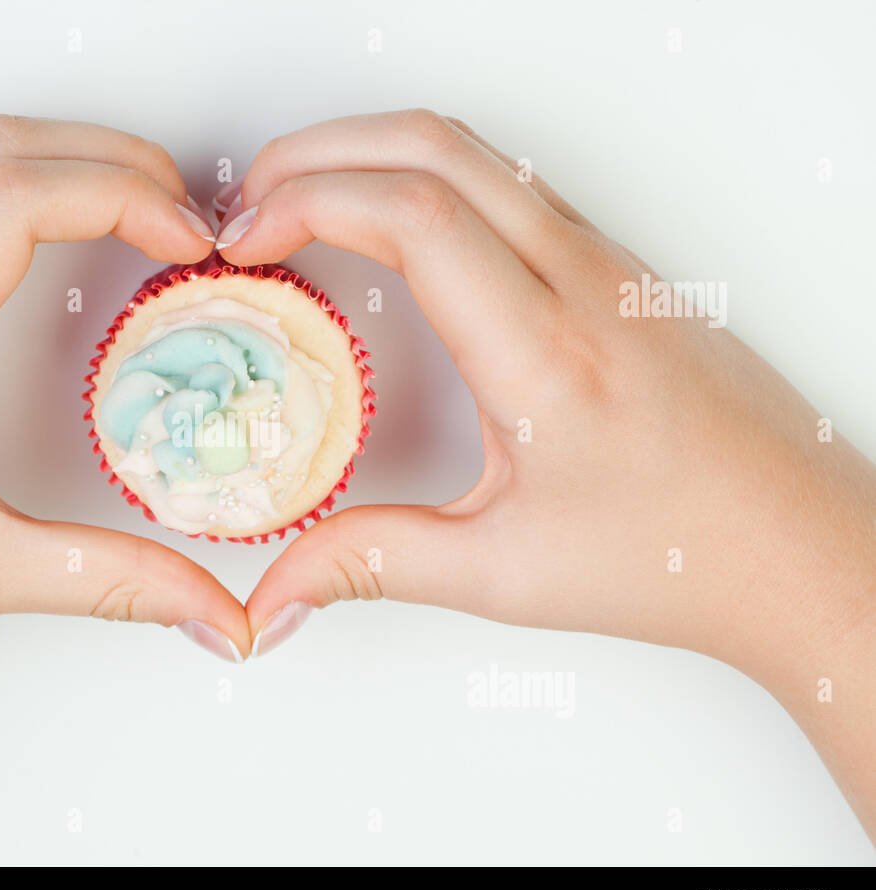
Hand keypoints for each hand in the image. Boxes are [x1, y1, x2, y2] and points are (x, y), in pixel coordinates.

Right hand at [218, 110, 875, 834]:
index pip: (413, 214)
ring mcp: (605, 262)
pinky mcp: (614, 267)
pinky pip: (505, 181)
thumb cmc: (677, 555)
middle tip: (247, 207)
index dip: (307, 202)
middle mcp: (582, 283)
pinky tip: (388, 227)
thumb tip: (277, 589)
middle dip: (317, 154)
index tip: (244, 241)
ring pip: (473, 150)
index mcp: (547, 354)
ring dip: (371, 153)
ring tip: (299, 204)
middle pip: (433, 146)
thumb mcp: (504, 571)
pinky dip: (423, 176)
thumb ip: (371, 564)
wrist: (797, 546)